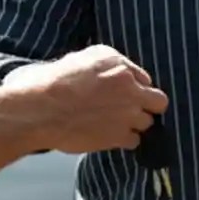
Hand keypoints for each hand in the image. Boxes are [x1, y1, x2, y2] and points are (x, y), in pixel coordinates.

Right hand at [7, 45, 168, 154]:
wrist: (40, 108)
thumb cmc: (52, 82)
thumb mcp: (80, 59)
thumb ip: (106, 65)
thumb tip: (116, 75)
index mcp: (117, 63)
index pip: (142, 78)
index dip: (133, 88)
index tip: (121, 95)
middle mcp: (128, 86)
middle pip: (158, 101)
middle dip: (147, 106)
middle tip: (131, 110)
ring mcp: (127, 112)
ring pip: (148, 122)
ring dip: (135, 124)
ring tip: (116, 125)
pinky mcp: (120, 135)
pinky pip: (134, 140)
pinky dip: (124, 140)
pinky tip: (109, 136)